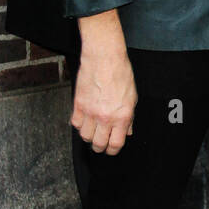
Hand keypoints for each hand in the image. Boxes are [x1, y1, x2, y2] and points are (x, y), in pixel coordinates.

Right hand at [74, 10, 136, 154]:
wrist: (104, 58)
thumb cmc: (121, 73)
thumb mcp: (132, 97)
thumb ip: (129, 118)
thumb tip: (127, 131)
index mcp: (122, 116)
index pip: (115, 144)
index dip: (113, 150)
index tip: (112, 148)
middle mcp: (105, 117)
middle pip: (98, 144)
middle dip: (100, 147)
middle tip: (101, 143)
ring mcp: (90, 112)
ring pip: (85, 136)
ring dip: (89, 136)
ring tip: (93, 131)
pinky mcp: (78, 104)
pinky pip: (75, 123)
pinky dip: (80, 125)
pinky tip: (85, 121)